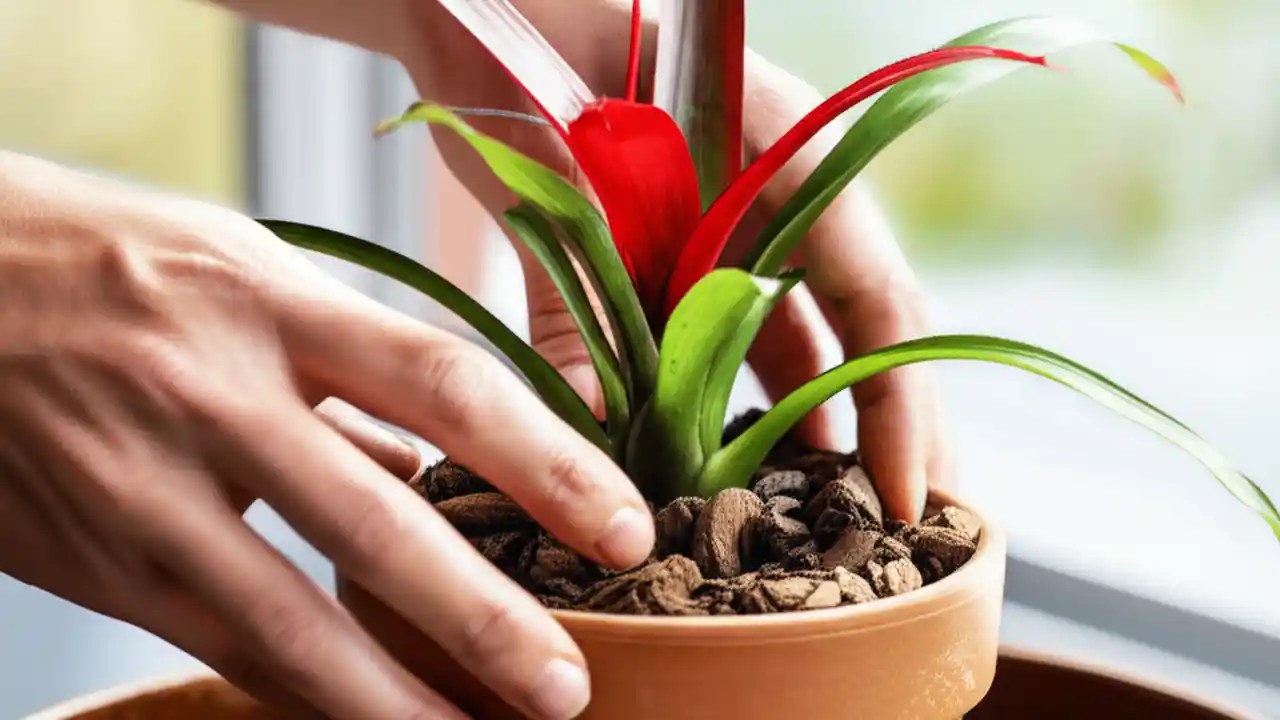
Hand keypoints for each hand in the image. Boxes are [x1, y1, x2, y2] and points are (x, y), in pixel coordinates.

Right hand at [0, 151, 651, 718]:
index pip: (445, 383)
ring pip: (289, 621)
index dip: (549, 463)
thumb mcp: (237, 269)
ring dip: (394, 701)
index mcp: (272, 299)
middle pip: (379, 526)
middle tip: (568, 689)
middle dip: (485, 621)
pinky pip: (217, 644)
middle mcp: (214, 390)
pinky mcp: (90, 558)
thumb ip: (341, 366)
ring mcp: (145, 482)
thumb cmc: (105, 262)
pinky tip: (364, 718)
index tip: (624, 527)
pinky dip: (301, 693)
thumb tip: (427, 464)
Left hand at [393, 1, 947, 520]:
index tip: (906, 500)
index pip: (878, 300)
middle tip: (902, 538)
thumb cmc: (528, 49)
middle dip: (888, 436)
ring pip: (796, 347)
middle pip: (861, 335)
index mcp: (787, 158)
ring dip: (811, 432)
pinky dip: (732, 404)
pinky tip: (732, 466)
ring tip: (820, 524)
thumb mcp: (560, 172)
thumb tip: (596, 431)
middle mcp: (780, 200)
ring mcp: (734, 229)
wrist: (483, 11)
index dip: (902, 406)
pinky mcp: (683, 251)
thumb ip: (581, 296)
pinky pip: (724, 342)